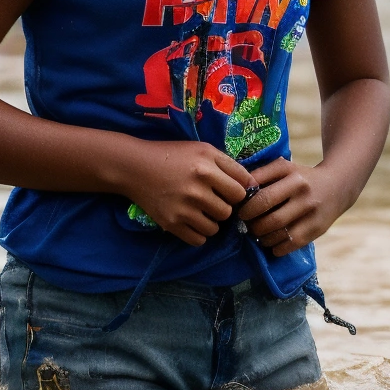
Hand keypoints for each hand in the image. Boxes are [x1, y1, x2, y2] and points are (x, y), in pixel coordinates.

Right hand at [118, 141, 251, 244]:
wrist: (135, 167)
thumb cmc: (174, 155)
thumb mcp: (204, 150)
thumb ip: (231, 166)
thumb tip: (254, 186)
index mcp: (206, 168)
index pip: (240, 192)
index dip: (236, 192)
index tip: (227, 190)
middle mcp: (196, 190)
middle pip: (228, 212)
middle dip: (223, 207)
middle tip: (212, 200)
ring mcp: (183, 209)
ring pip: (215, 228)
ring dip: (212, 222)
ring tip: (201, 210)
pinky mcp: (171, 223)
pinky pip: (199, 239)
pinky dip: (199, 233)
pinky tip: (192, 220)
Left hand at [239, 157, 350, 255]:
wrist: (337, 186)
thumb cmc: (302, 177)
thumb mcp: (284, 167)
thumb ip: (261, 174)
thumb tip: (238, 190)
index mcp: (294, 177)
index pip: (263, 198)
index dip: (247, 209)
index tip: (241, 212)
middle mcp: (305, 196)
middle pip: (270, 220)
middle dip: (253, 226)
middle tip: (249, 225)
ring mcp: (313, 215)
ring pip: (279, 235)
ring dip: (263, 238)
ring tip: (260, 233)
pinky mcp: (317, 230)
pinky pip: (290, 246)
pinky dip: (276, 247)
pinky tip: (273, 241)